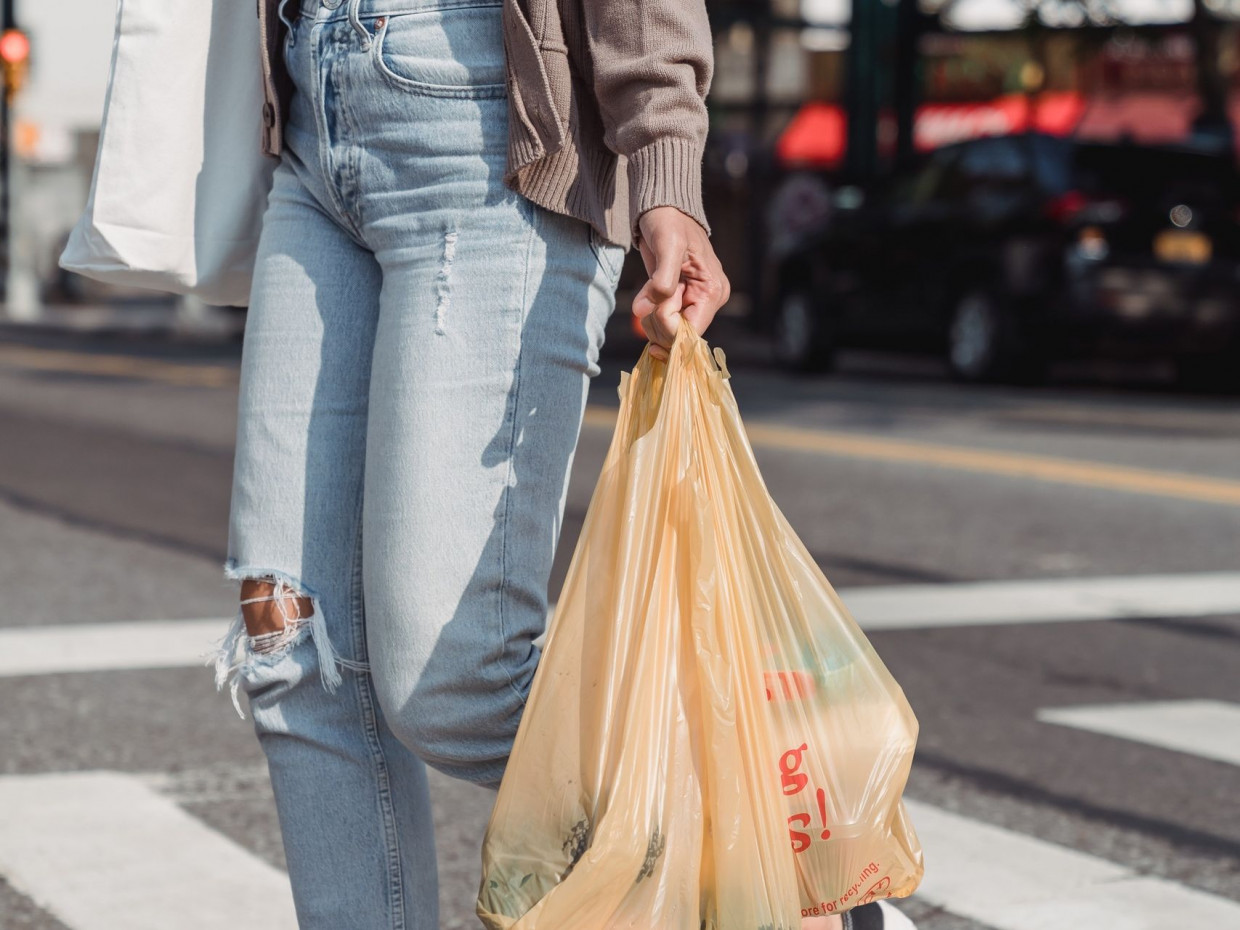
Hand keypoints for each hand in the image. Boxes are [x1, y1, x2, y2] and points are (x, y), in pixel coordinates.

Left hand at [632, 206, 730, 360]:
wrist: (663, 209)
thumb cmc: (669, 221)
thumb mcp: (667, 245)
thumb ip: (661, 280)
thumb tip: (643, 310)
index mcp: (712, 291)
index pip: (690, 332)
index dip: (666, 327)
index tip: (651, 305)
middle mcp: (707, 301)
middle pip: (679, 337)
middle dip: (657, 325)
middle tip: (645, 301)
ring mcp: (694, 303)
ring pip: (670, 335)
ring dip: (651, 323)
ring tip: (646, 297)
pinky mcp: (680, 302)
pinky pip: (664, 325)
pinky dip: (650, 320)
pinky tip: (645, 305)